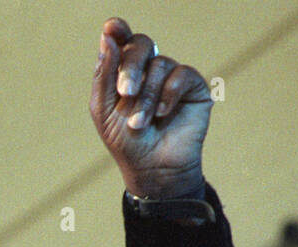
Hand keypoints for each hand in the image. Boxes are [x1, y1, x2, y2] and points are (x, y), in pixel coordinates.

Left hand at [90, 17, 211, 199]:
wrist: (151, 169)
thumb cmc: (125, 141)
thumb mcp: (104, 110)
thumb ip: (104, 74)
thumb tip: (108, 36)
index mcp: (125, 72)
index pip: (122, 42)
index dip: (118, 31)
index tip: (112, 27)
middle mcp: (149, 70)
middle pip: (141, 45)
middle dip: (130, 67)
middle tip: (126, 92)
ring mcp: (172, 76)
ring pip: (159, 64)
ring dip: (146, 97)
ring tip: (140, 123)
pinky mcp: (193, 87)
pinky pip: (181, 74)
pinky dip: (168, 94)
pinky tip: (163, 114)